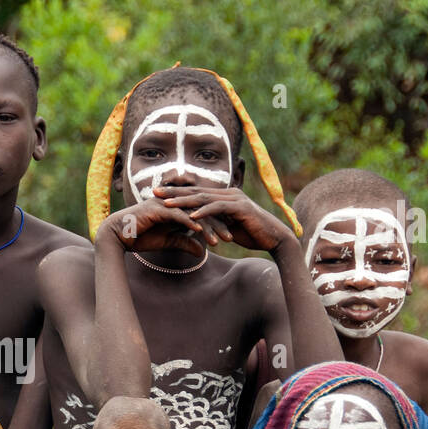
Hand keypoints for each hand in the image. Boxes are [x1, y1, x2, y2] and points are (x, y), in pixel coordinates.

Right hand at [98, 198, 223, 255]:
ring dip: (208, 226)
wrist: (118, 235)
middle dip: (217, 225)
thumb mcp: (168, 242)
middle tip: (230, 238)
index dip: (215, 224)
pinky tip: (202, 233)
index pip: (201, 213)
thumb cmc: (140, 237)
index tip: (228, 237)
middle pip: (201, 211)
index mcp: (176, 206)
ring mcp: (165, 203)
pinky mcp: (158, 209)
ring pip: (193, 213)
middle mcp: (173, 201)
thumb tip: (201, 252)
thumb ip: (185, 242)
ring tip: (219, 240)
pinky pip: (178, 215)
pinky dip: (191, 223)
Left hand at [154, 186, 295, 253]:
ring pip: (205, 198)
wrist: (274, 238)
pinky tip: (192, 216)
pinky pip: (219, 208)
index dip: (176, 193)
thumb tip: (197, 226)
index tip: (157, 194)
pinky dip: (204, 212)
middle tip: (154, 192)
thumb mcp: (227, 227)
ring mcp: (235, 199)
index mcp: (224, 196)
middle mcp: (229, 193)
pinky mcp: (241, 208)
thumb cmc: (252, 234)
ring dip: (184, 201)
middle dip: (174, 192)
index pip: (196, 192)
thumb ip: (213, 223)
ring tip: (166, 204)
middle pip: (196, 190)